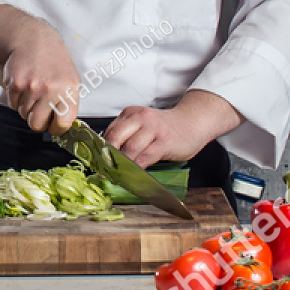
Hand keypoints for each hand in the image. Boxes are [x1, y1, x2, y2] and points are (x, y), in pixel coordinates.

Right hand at [0, 23, 82, 133]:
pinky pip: (13, 104)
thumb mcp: (71, 79)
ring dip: (26, 107)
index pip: (62, 124)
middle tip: (38, 111)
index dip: (56, 127)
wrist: (33, 40)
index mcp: (69, 90)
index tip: (53, 124)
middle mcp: (51, 90)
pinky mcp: (15, 84)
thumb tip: (62, 125)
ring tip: (32, 91)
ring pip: (23, 114)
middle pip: (37, 124)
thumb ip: (68, 102)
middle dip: (36, 121)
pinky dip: (16, 98)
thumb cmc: (54, 62)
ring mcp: (31, 87)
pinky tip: (23, 85)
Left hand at [105, 90, 243, 167]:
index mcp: (131, 113)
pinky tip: (134, 175)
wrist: (193, 122)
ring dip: (122, 165)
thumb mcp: (143, 125)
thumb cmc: (166, 128)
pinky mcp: (165, 141)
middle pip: (116, 137)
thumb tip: (108, 157)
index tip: (97, 163)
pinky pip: (146, 157)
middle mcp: (141, 118)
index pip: (110, 131)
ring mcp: (153, 129)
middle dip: (108, 157)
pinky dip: (137, 168)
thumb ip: (128, 135)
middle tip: (104, 171)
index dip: (101, 149)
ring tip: (117, 176)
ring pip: (130, 148)